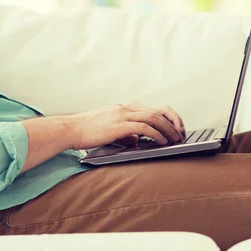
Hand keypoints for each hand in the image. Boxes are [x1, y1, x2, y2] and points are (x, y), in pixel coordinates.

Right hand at [66, 101, 184, 149]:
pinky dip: (157, 134)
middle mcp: (125, 108)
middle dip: (173, 122)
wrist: (69, 129)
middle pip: (157, 110)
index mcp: (123, 108)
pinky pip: (145, 128)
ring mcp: (122, 115)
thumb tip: (137, 140)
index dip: (166, 117)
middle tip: (181, 133)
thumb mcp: (108, 130)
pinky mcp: (119, 125)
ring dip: (168, 129)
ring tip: (176, 139)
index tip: (174, 127)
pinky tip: (162, 142)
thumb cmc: (85, 132)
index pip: (151, 109)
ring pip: (154, 117)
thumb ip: (124, 133)